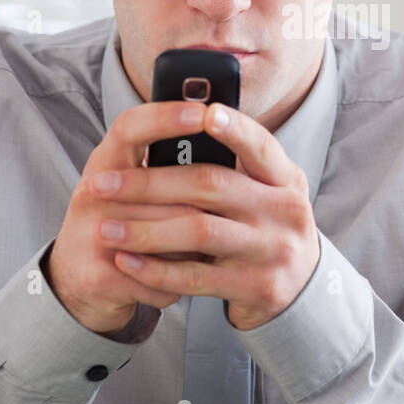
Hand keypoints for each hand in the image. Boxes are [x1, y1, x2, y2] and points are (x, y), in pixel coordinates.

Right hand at [46, 101, 214, 334]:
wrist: (76, 281)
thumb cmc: (123, 222)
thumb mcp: (136, 184)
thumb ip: (169, 164)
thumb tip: (229, 143)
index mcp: (107, 160)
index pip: (132, 126)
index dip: (168, 117)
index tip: (204, 111)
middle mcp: (92, 191)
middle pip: (163, 188)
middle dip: (200, 207)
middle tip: (227, 216)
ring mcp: (89, 234)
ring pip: (168, 236)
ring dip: (195, 251)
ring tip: (204, 254)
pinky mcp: (98, 275)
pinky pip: (161, 278)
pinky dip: (178, 284)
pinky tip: (179, 281)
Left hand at [91, 101, 320, 330]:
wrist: (301, 292)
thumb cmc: (265, 230)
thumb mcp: (265, 195)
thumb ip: (233, 168)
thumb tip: (176, 128)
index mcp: (286, 179)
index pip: (260, 145)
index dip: (233, 128)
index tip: (202, 111)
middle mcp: (287, 211)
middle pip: (211, 185)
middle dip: (149, 183)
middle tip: (102, 184)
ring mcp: (274, 251)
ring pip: (198, 232)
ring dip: (144, 230)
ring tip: (106, 229)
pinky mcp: (258, 287)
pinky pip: (195, 276)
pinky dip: (155, 269)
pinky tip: (127, 262)